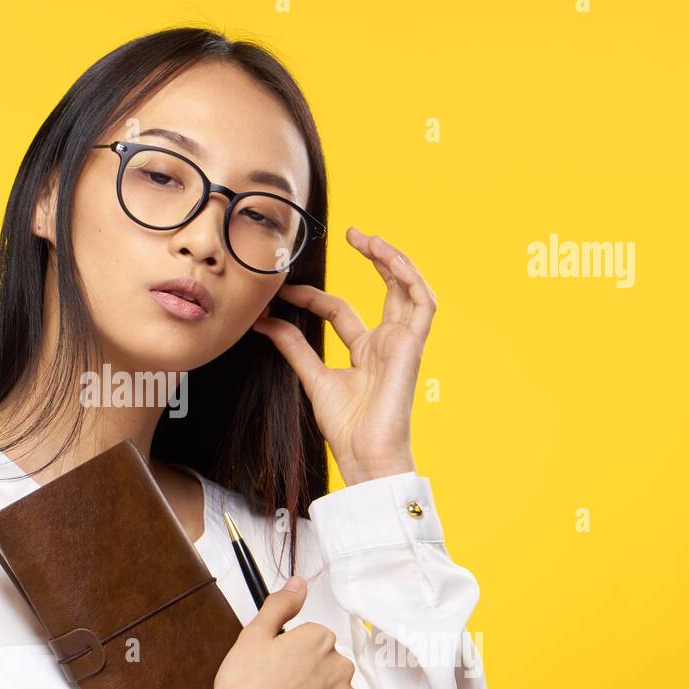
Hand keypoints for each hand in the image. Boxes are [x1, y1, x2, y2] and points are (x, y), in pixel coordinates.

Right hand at [186, 575, 359, 688]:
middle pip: (326, 662)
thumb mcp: (253, 635)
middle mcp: (339, 667)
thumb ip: (280, 605)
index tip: (273, 664)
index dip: (290, 651)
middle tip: (275, 686)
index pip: (313, 637)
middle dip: (307, 671)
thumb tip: (298, 584)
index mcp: (319, 640)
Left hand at [250, 226, 437, 484]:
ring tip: (370, 238)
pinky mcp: (413, 346)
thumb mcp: (312, 377)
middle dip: (372, 259)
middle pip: (385, 289)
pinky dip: (410, 277)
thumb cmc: (347, 428)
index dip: (313, 296)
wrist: (365, 455)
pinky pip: (423, 303)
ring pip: (409, 289)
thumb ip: (293, 347)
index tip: (285, 291)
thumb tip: (265, 321)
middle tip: (351, 233)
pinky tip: (389, 258)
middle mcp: (386, 343)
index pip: (340, 310)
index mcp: (365, 352)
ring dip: (393, 260)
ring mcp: (402, 343)